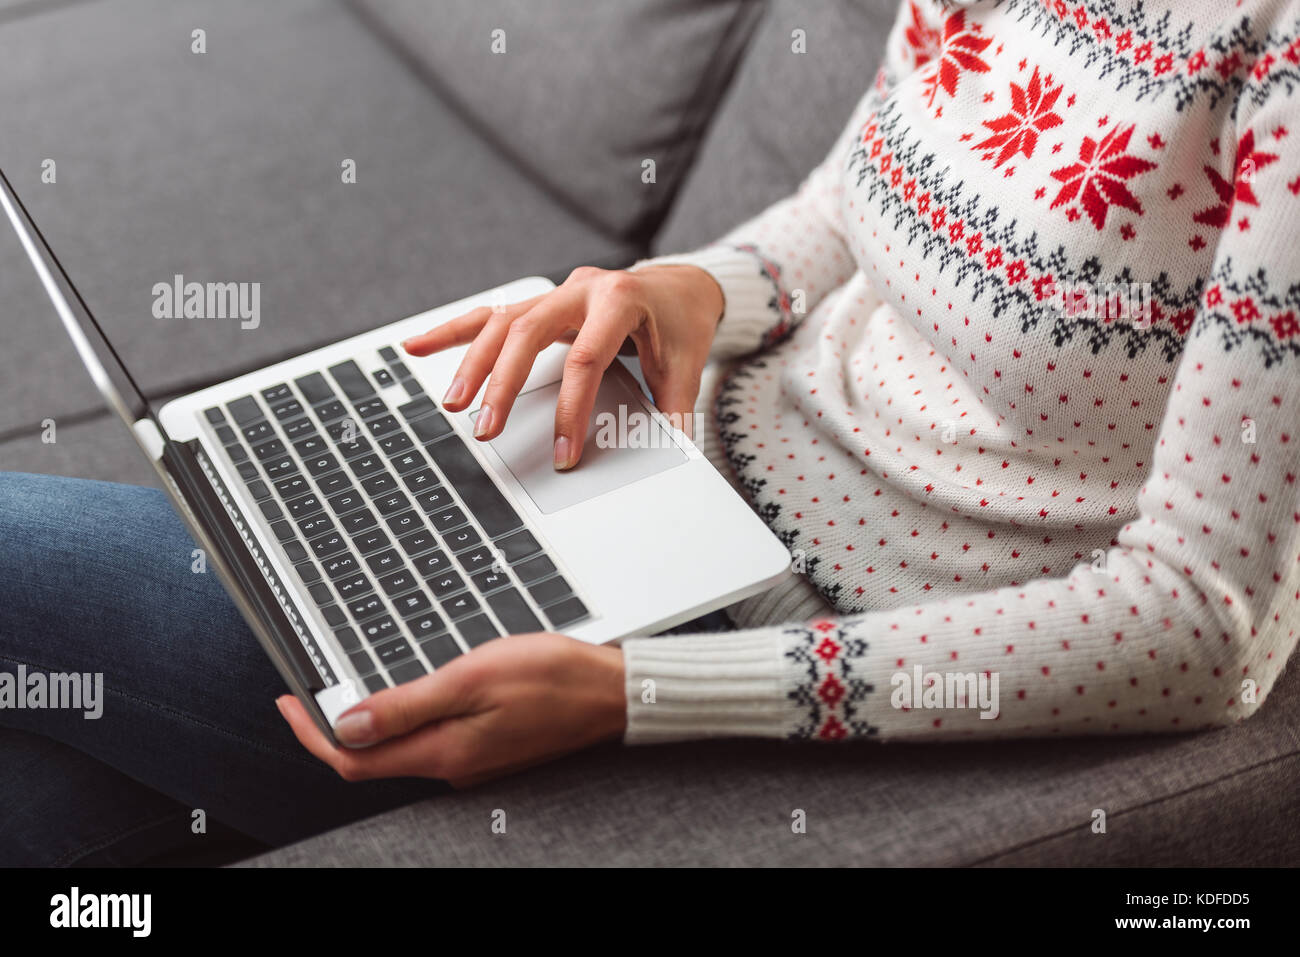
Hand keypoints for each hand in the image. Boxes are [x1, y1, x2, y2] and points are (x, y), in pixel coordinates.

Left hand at [276, 633, 626, 787]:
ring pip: (401, 745)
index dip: (311, 733)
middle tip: (309, 686)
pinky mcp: (487, 746)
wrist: (610, 693)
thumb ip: (406, 705)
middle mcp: (453, 765)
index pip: (352, 759)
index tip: (289, 701)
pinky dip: (406, 715)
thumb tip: (347, 724)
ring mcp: (471, 759)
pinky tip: (410, 686)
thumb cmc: (552, 678)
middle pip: (371, 756)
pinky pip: (431, 737)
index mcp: (443, 751)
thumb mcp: (471, 679)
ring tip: (353, 679)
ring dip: (371, 717)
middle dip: (332, 723)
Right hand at [402, 264, 723, 469]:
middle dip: (503, 382)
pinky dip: (454, 333)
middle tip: (485, 426)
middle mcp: (581, 289)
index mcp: (620, 299)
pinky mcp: (541, 304)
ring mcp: (556, 293)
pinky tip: (418, 346)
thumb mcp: (687, 364)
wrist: (680, 286)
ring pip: (503, 323)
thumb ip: (675, 407)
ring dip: (472, 362)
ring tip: (452, 402)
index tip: (563, 452)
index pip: (588, 357)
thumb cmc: (680, 323)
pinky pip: (491, 316)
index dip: (573, 407)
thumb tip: (672, 453)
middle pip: (529, 333)